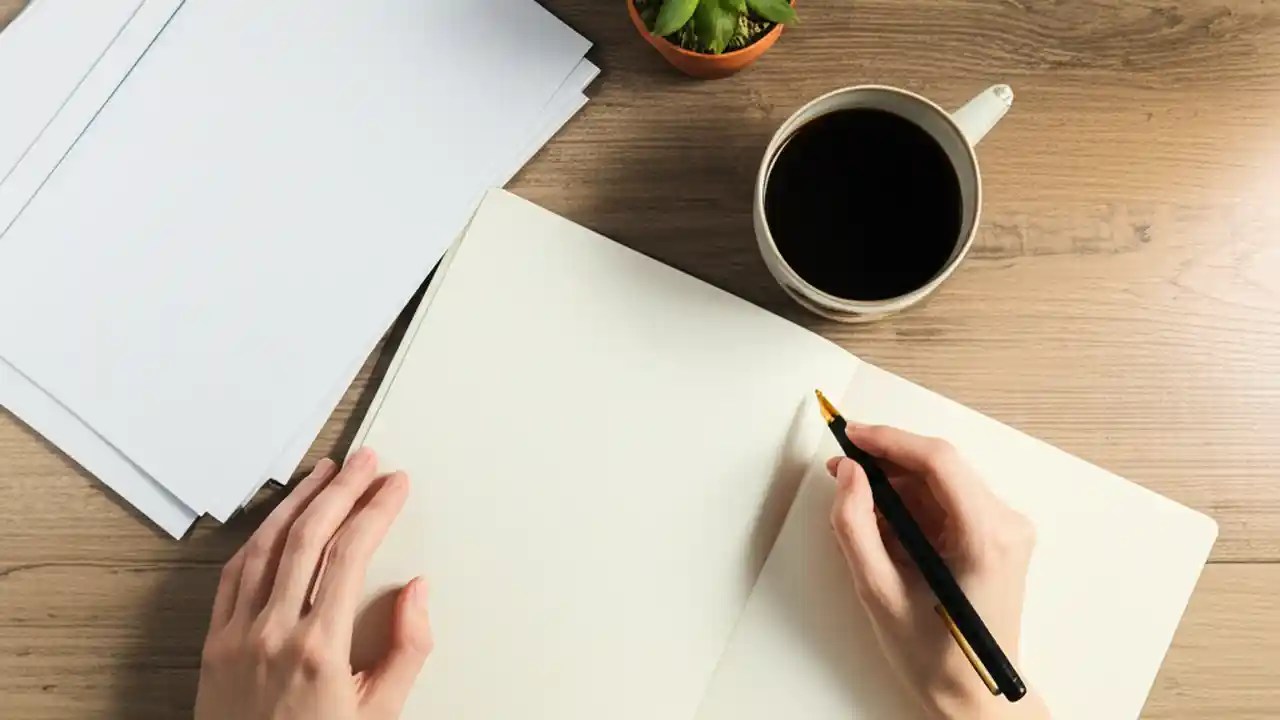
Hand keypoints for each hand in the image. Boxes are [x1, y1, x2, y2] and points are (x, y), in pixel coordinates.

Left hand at [196, 448, 431, 719]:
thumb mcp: (380, 715)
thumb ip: (407, 651)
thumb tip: (418, 593)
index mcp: (319, 649)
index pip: (350, 554)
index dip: (376, 510)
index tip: (395, 485)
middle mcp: (273, 634)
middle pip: (309, 536)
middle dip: (342, 489)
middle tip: (367, 461)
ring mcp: (237, 636)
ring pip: (266, 546)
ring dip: (298, 501)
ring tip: (325, 472)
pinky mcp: (213, 644)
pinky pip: (233, 574)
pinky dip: (258, 537)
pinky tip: (278, 520)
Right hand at [826, 425, 1049, 719]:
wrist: (973, 693)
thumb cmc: (934, 655)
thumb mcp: (878, 591)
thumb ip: (855, 526)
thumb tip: (850, 474)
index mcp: (986, 537)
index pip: (938, 460)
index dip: (890, 440)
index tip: (852, 435)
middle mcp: (1006, 525)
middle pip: (940, 466)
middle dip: (887, 461)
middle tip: (843, 467)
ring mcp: (1005, 530)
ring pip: (941, 481)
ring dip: (897, 483)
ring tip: (856, 501)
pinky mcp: (996, 536)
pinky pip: (947, 500)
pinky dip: (912, 502)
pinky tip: (884, 520)